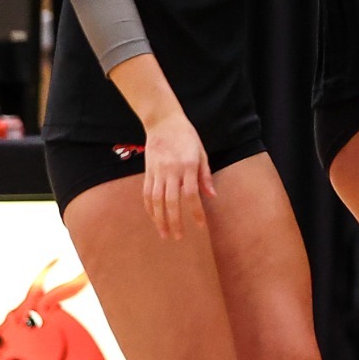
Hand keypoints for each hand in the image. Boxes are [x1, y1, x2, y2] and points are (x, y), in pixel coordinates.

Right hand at [141, 113, 214, 240]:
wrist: (163, 121)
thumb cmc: (187, 137)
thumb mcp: (201, 153)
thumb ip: (205, 176)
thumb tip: (212, 196)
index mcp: (188, 166)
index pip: (191, 195)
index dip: (196, 212)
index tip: (201, 226)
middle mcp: (171, 170)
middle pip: (172, 201)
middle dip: (174, 221)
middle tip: (178, 237)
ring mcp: (157, 171)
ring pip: (156, 200)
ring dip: (159, 219)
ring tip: (164, 234)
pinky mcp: (148, 171)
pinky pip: (146, 193)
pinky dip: (149, 208)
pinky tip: (154, 219)